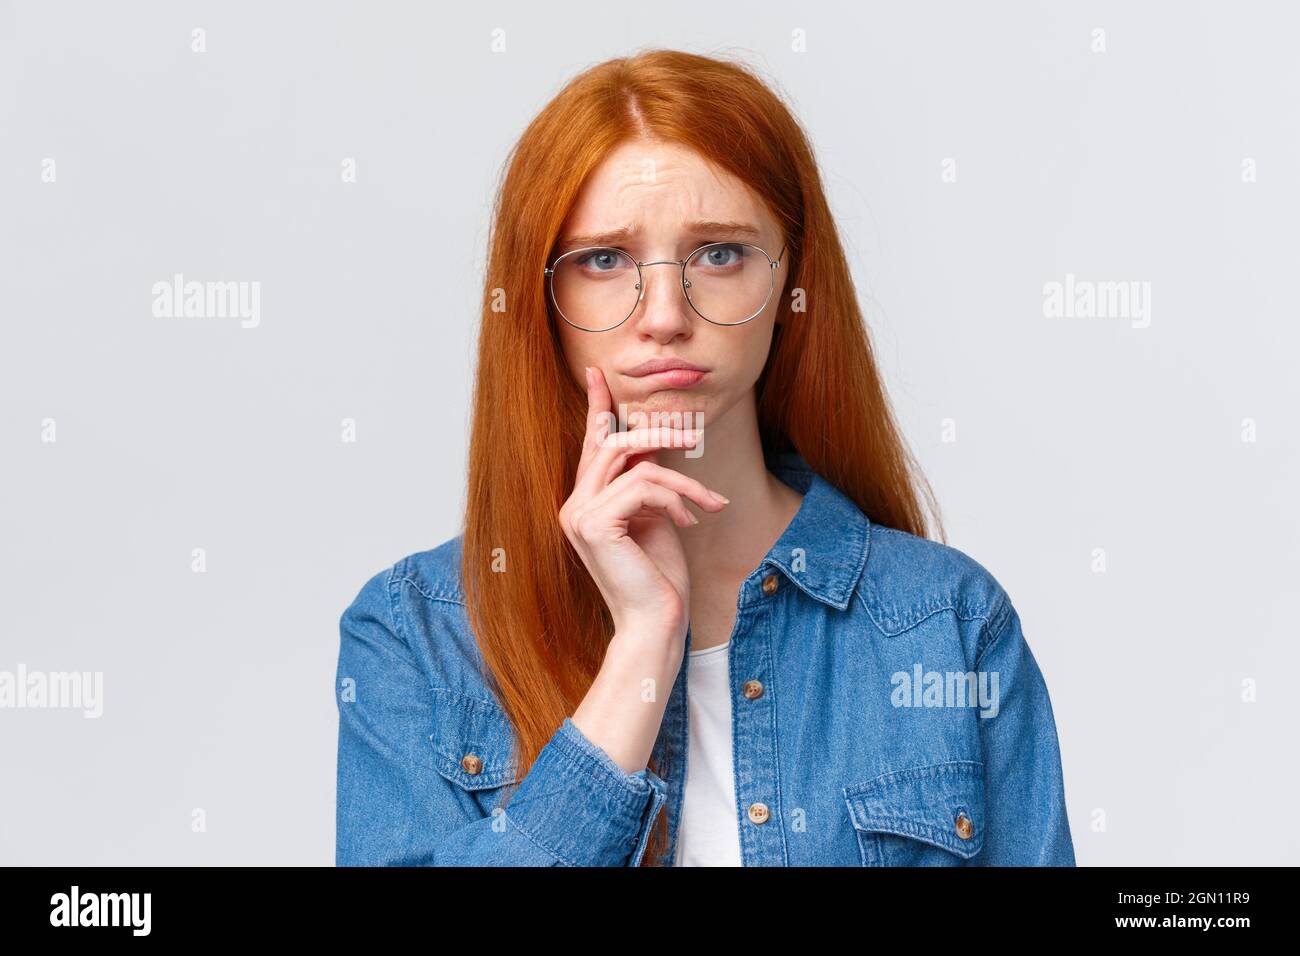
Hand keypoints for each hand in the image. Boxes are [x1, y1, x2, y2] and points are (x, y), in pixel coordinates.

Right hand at [558, 366, 728, 640]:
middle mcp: (574, 506)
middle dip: (658, 433)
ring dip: (681, 477)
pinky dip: (676, 497)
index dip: (596, 408)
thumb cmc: (659, 578)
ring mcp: (579, 515)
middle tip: (694, 434)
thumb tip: (654, 443)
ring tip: (710, 501)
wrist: (656, 623)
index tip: (596, 373)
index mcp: (584, 504)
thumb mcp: (655, 518)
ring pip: (634, 462)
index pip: (591, 446)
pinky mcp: (595, 524)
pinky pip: (644, 484)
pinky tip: (691, 521)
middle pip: (612, 444)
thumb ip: (646, 482)